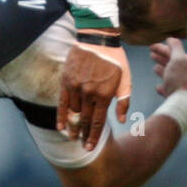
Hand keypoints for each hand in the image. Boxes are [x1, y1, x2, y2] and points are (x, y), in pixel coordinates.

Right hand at [57, 36, 131, 150]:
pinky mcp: (66, 81)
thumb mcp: (126, 79)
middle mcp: (89, 93)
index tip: (90, 147)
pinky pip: (62, 102)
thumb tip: (121, 120)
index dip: (94, 136)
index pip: (98, 122)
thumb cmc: (115, 59)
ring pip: (73, 113)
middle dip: (84, 135)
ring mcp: (76, 87)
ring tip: (73, 138)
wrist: (98, 38)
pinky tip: (60, 127)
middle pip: (85, 120)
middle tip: (82, 147)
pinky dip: (61, 116)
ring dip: (73, 127)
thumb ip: (124, 101)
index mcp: (105, 94)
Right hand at [150, 38, 186, 99]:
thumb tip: (172, 38)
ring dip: (163, 70)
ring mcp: (184, 86)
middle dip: (162, 57)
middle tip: (151, 54)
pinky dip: (164, 86)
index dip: (162, 48)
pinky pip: (170, 89)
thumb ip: (176, 47)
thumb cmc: (180, 80)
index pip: (174, 52)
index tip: (150, 46)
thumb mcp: (178, 59)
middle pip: (173, 63)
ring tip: (155, 68)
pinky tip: (159, 88)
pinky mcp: (179, 97)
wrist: (183, 104)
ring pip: (172, 75)